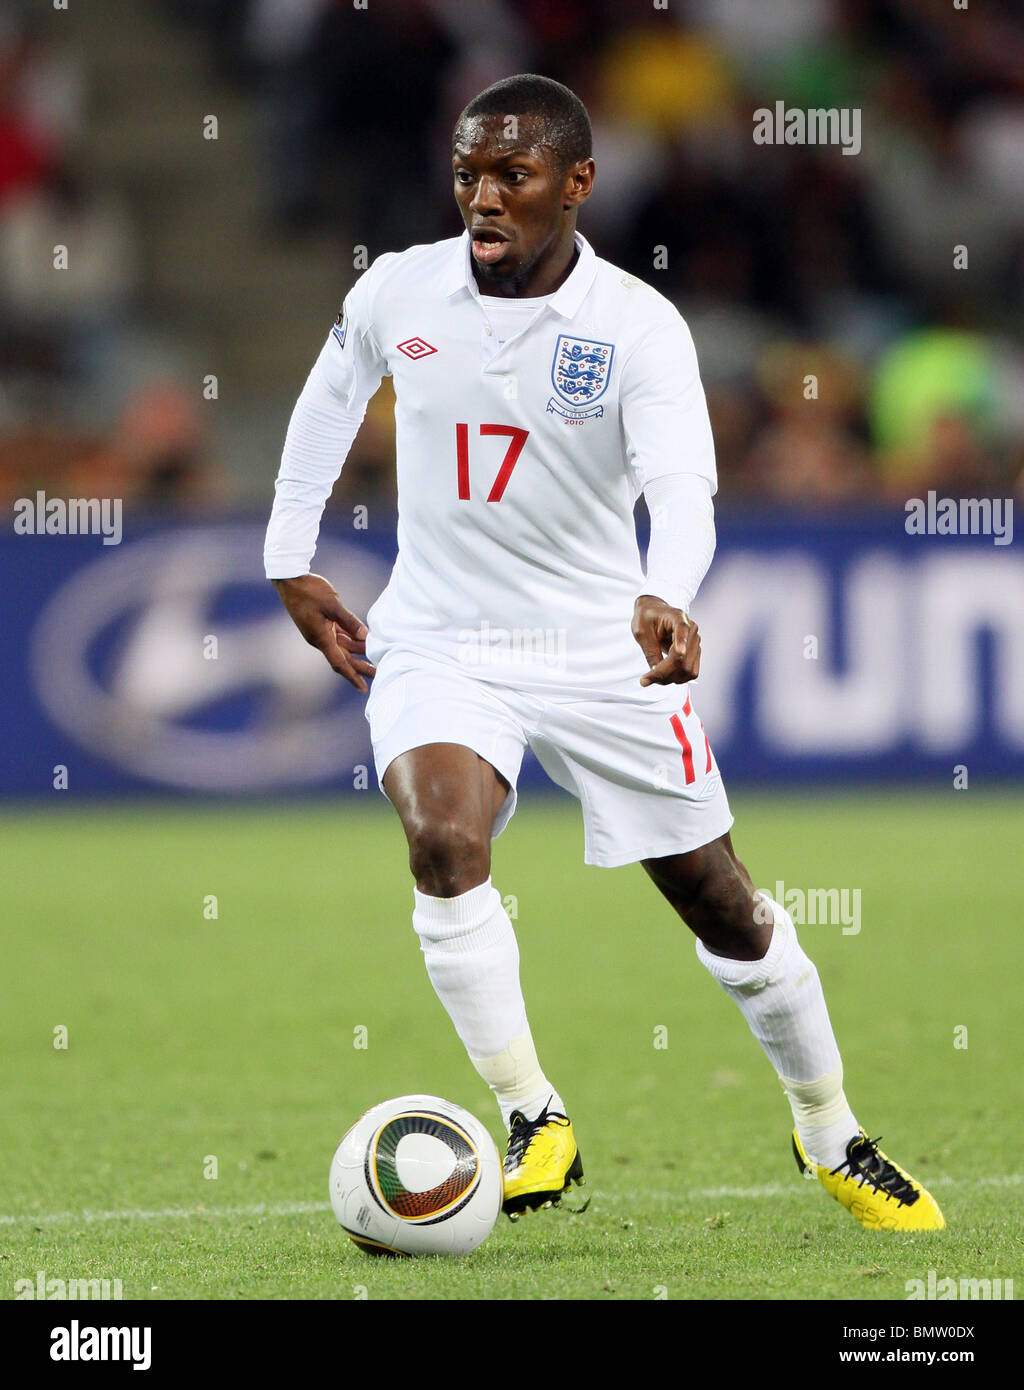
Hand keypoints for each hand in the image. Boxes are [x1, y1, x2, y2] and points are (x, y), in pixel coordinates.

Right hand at [272, 573, 375, 692]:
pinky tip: (363, 640)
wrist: (290, 581)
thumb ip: (349, 621)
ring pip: (343, 647)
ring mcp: (320, 632)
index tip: (363, 688)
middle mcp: (320, 639)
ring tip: (375, 657)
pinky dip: (351, 639)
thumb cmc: (309, 591)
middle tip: (379, 673)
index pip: (340, 663)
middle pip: (344, 658)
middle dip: (361, 667)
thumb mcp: (332, 604)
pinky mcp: (321, 624)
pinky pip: (339, 636)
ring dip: (358, 653)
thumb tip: (365, 636)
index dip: (353, 676)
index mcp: (321, 638)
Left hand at [632, 594, 700, 685]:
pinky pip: (690, 672)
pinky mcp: (695, 653)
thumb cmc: (646, 619)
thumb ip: (650, 651)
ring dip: (670, 678)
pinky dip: (677, 678)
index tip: (679, 652)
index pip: (683, 629)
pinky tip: (663, 676)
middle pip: (683, 658)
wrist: (654, 613)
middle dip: (664, 673)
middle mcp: (691, 629)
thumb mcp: (641, 633)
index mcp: (677, 617)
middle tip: (645, 680)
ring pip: (688, 670)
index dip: (682, 642)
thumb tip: (656, 673)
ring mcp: (695, 642)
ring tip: (652, 678)